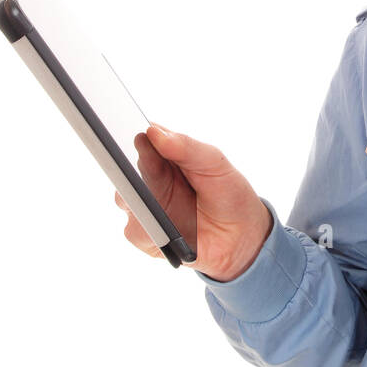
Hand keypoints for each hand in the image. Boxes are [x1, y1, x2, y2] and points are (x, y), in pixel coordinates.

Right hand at [115, 125, 272, 280]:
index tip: (135, 132)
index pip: (141, 139)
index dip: (133, 133)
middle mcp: (149, 179)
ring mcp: (146, 207)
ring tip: (144, 192)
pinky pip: (135, 229)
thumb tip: (155, 132)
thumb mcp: (214, 163)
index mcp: (163, 156)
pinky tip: (157, 224)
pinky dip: (144, 226)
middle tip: (127, 157)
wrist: (243, 234)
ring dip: (132, 195)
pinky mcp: (147, 235)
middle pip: (124, 167)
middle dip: (124, 162)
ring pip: (124, 198)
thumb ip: (186, 147)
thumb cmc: (228, 192)